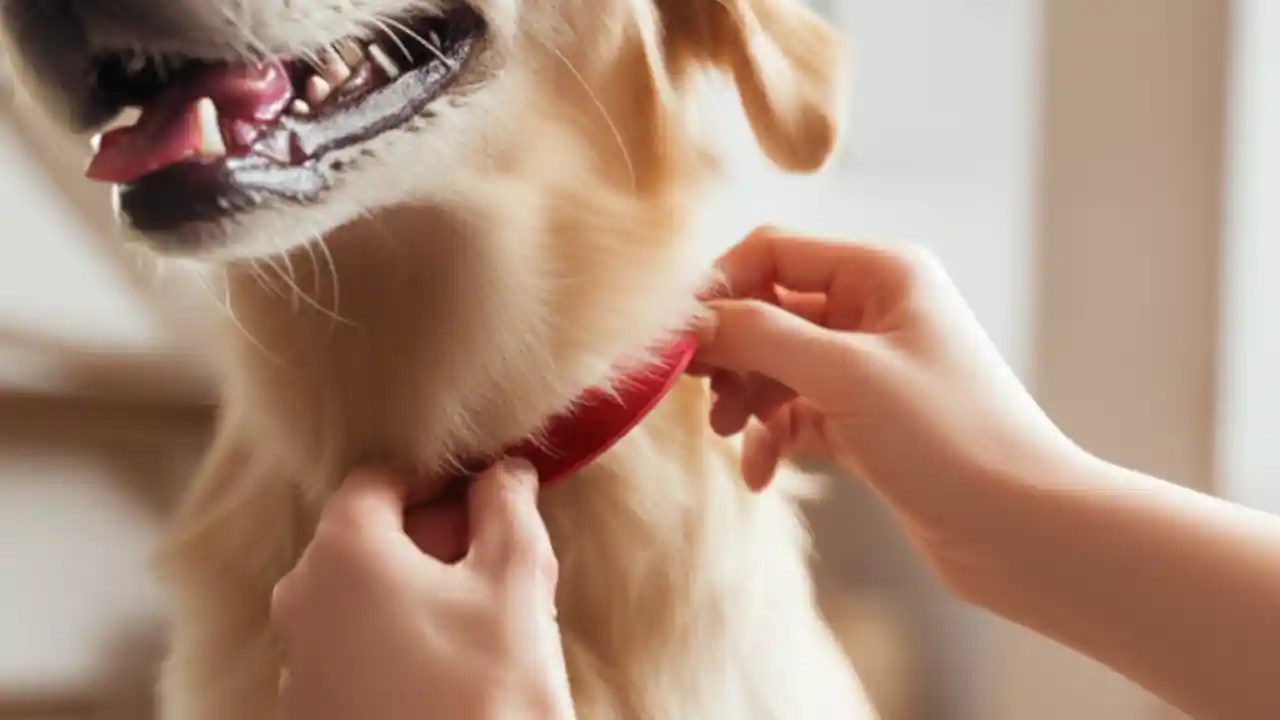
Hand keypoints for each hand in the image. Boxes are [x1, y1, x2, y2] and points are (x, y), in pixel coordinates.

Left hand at [272, 460, 573, 719]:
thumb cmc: (487, 691)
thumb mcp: (516, 581)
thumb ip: (508, 506)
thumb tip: (505, 470)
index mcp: (341, 553)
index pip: (382, 476)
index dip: (440, 473)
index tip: (488, 486)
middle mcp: (301, 601)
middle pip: (369, 535)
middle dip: (436, 532)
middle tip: (499, 548)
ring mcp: (299, 663)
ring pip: (363, 593)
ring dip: (419, 586)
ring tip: (484, 611)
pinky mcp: (312, 710)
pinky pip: (354, 645)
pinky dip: (398, 634)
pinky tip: (453, 661)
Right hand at [694, 229, 1082, 550]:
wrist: (1023, 530)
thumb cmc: (950, 436)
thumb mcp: (845, 375)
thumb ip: (761, 336)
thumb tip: (689, 317)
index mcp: (882, 273)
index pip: (773, 252)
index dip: (719, 288)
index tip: (677, 339)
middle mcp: (875, 309)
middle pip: (769, 308)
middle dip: (730, 351)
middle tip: (694, 392)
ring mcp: (871, 367)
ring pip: (777, 364)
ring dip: (746, 397)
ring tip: (730, 436)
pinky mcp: (866, 420)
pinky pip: (796, 412)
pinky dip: (773, 437)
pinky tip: (763, 474)